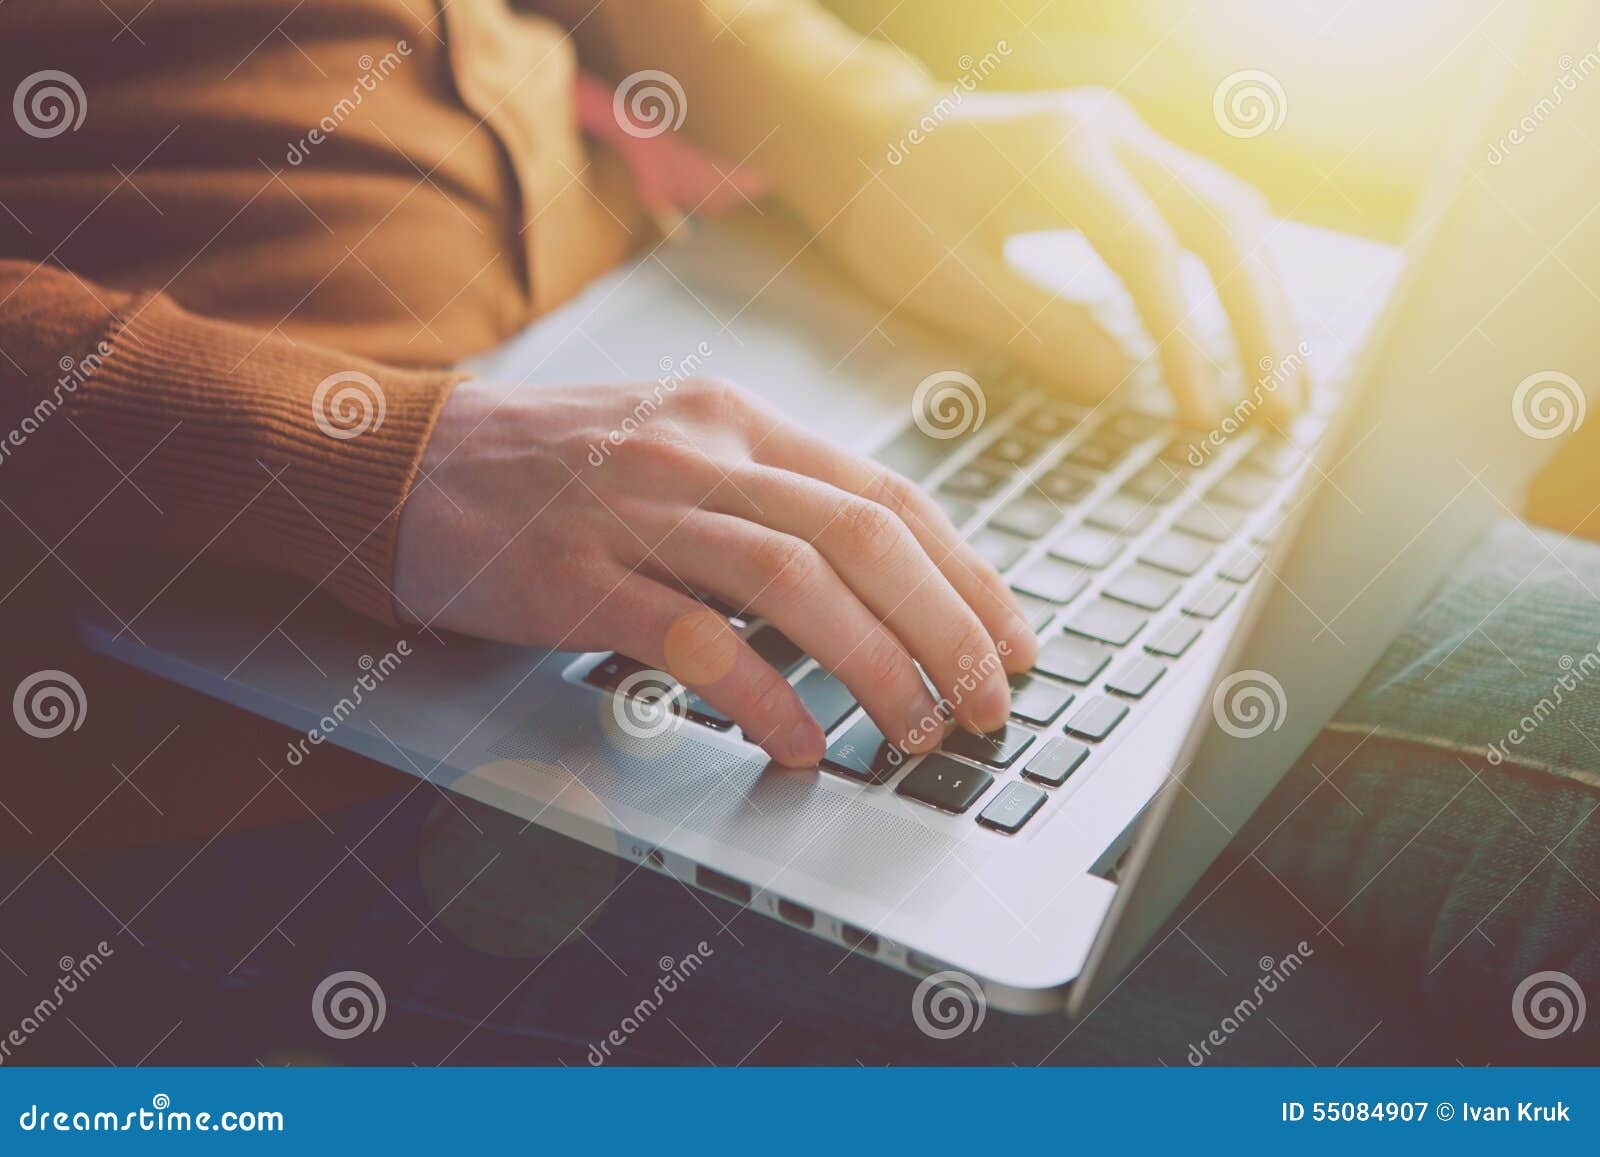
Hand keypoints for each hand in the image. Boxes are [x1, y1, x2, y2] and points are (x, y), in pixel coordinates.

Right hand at [394, 377, 1037, 766]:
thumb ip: (764, 492)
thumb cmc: (544, 467)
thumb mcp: (670, 444)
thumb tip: (875, 572)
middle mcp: (699, 454)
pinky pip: (692, 639)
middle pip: (860, 536)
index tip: (1013, 638)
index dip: (966, 572)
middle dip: (946, 627)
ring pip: (794, 582)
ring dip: (875, 666)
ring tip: (915, 731)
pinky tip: (801, 744)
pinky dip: (761, 697)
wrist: (398, 462)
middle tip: (987, 701)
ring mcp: (635, 510)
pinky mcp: (576, 577)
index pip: (885, 494)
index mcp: (734, 421)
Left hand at [812, 88, 1304, 427]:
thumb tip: (1120, 384)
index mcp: (1056, 152)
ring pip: (1231, 213)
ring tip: (1283, 387)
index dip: (1181, 341)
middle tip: (1280, 410)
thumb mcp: (942, 278)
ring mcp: (1128, 138)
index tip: (1198, 417)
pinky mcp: (1133, 159)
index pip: (1147, 252)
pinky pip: (1208, 213)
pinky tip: (1252, 336)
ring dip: (1263, 301)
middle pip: (1221, 221)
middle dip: (1260, 322)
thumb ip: (1032, 327)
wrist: (871, 139)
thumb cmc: (891, 207)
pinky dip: (1238, 276)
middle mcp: (1110, 129)